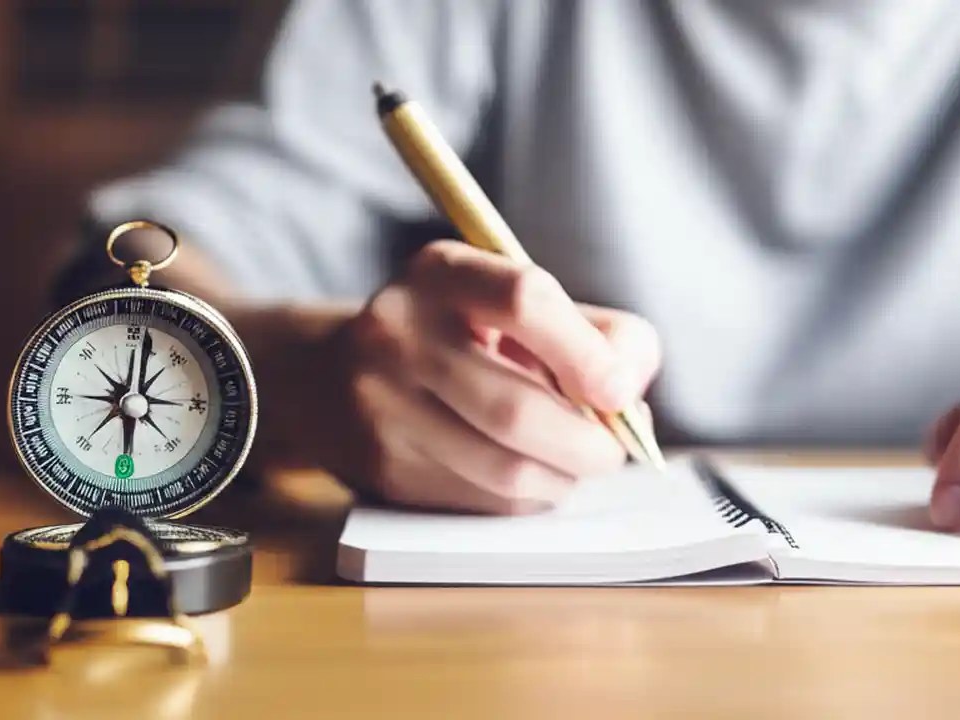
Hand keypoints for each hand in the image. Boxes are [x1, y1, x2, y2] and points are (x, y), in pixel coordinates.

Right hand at [241, 241, 660, 514]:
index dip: (587, 354)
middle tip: (613, 450)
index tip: (620, 391)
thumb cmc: (452, 335)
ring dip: (563, 477)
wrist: (327, 376)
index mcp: (441, 273)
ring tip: (573, 461)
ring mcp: (381, 407)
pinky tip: (529, 475)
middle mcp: (399, 333)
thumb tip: (632, 401)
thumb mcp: (510, 302)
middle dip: (589, 444)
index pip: (524, 299)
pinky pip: (482, 502)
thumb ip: (592, 333)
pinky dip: (528, 497)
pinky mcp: (381, 469)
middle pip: (518, 410)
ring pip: (505, 470)